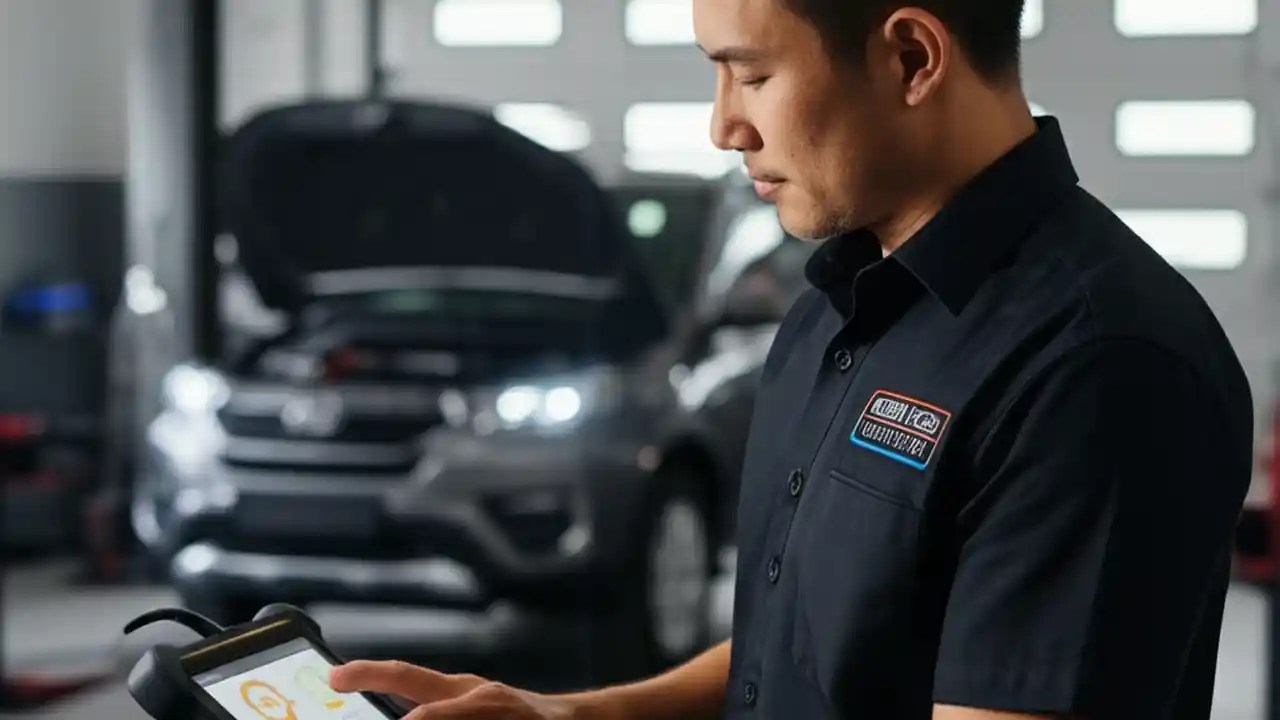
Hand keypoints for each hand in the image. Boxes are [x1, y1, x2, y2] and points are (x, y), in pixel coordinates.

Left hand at [329, 660, 580, 719]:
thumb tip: (390, 706)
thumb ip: (436, 708)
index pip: (407, 675)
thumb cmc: (516, 716)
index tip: (333, 675)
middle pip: (422, 716)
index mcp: (463, 691)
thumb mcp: (477, 702)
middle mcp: (478, 701)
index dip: (369, 672)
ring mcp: (494, 716)